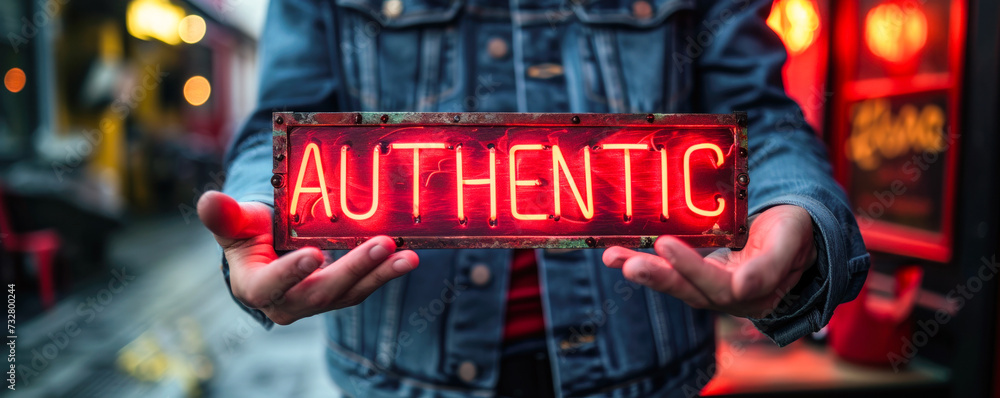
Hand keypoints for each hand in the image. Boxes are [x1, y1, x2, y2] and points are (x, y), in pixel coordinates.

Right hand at [197, 191, 418, 324]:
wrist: (268, 251)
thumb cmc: (249, 235)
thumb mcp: (236, 223)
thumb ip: (224, 216)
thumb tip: (209, 200)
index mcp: (256, 287)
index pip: (272, 286)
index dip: (292, 273)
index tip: (314, 255)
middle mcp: (289, 303)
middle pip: (323, 292)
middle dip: (354, 268)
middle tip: (381, 245)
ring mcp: (318, 302)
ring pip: (351, 292)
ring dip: (381, 274)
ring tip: (407, 256)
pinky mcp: (341, 295)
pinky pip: (365, 286)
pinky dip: (386, 272)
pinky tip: (406, 256)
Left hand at [603, 205, 816, 317]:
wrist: (795, 234)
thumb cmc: (795, 234)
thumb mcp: (791, 242)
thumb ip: (769, 266)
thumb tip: (743, 287)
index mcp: (755, 294)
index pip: (719, 285)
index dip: (691, 268)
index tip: (666, 245)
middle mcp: (729, 297)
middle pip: (688, 290)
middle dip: (656, 276)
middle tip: (626, 263)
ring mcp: (711, 287)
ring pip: (674, 282)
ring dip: (642, 269)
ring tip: (612, 257)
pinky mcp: (697, 275)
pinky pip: (669, 271)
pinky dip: (643, 262)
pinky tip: (616, 254)